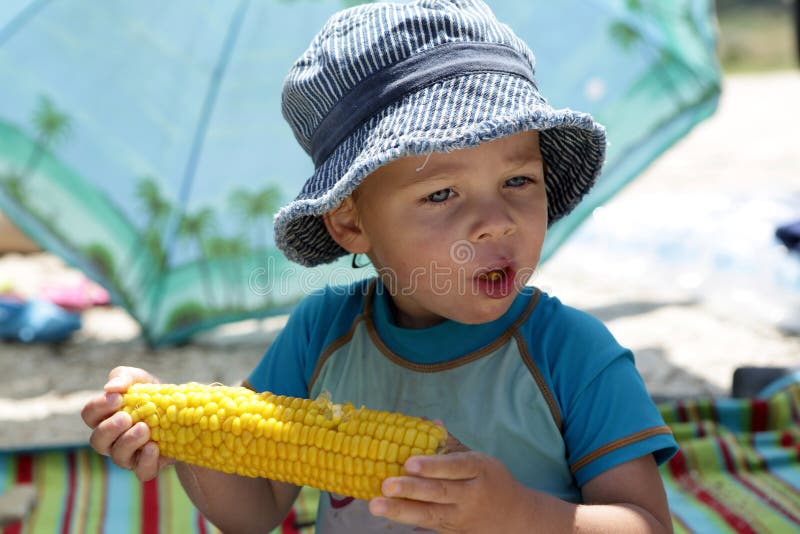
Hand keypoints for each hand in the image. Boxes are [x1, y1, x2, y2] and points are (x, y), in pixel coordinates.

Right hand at [81, 366, 173, 480]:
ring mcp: (130, 455)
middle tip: (126, 417)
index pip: (89, 414)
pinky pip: (141, 471)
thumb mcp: (142, 379)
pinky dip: (146, 461)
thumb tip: (111, 387)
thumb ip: (124, 377)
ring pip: (118, 456)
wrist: (186, 413)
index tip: (117, 398)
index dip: (98, 407)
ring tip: (144, 428)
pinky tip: (153, 447)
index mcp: (106, 417)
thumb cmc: (154, 396)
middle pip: (97, 440)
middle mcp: (113, 440)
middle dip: (109, 429)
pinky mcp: (149, 465)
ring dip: (129, 442)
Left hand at [368, 434, 528, 532]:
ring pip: (431, 514)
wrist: (516, 519)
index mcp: (480, 469)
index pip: (455, 467)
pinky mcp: (453, 531)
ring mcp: (462, 517)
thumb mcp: (478, 459)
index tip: (409, 463)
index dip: (432, 466)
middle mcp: (472, 495)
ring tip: (376, 505)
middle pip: (440, 492)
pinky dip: (407, 518)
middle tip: (385, 485)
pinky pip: (428, 525)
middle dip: (411, 490)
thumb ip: (452, 444)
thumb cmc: (491, 481)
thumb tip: (429, 422)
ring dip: (401, 510)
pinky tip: (387, 513)